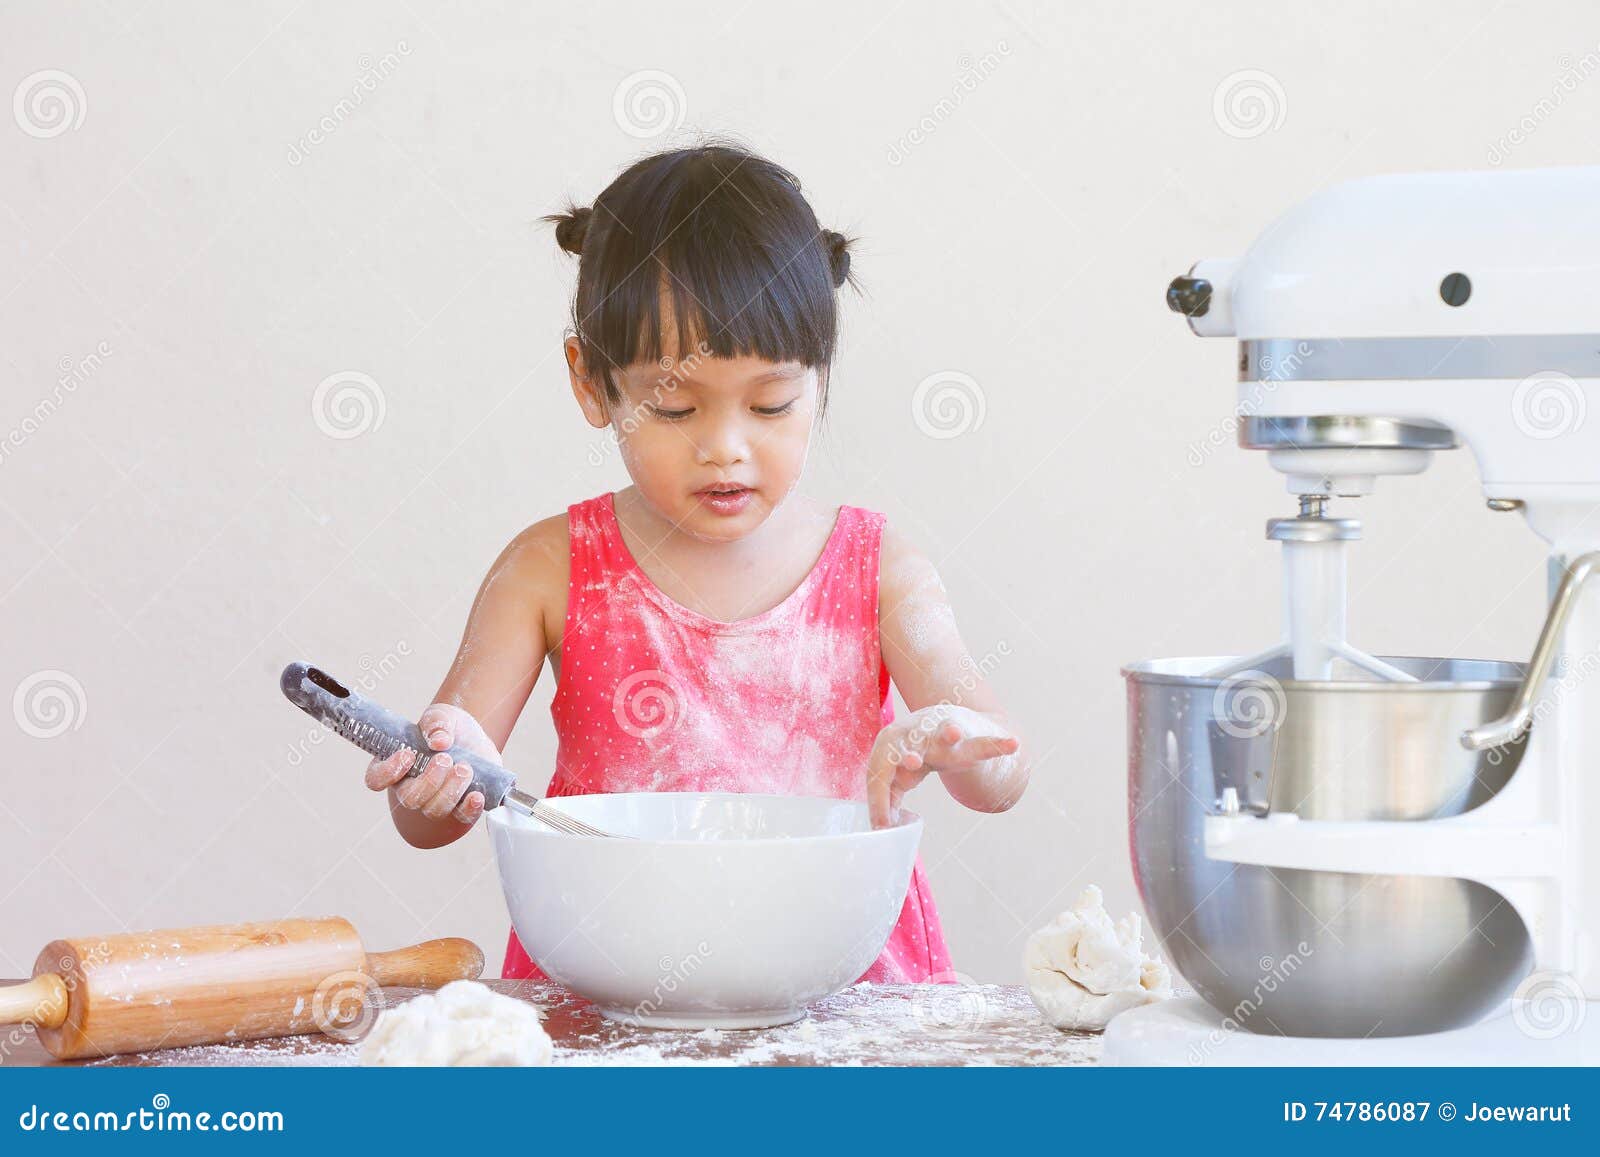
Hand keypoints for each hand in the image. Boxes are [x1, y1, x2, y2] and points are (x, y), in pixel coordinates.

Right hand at [364, 703, 500, 827]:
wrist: (475, 738)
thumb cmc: (449, 728)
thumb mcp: (441, 715)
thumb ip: (436, 723)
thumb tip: (439, 741)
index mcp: (395, 765)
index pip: (376, 779)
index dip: (388, 772)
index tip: (408, 755)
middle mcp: (411, 787)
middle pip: (410, 799)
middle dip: (429, 781)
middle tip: (445, 759)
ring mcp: (435, 800)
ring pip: (434, 810)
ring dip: (450, 791)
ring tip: (465, 768)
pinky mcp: (460, 806)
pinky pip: (461, 817)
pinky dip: (469, 809)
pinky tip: (477, 795)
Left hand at [866, 705, 1020, 828]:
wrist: (952, 726)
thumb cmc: (921, 755)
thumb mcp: (902, 775)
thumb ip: (890, 797)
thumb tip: (880, 829)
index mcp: (895, 744)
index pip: (882, 770)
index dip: (881, 797)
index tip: (882, 824)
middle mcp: (918, 735)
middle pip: (912, 744)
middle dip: (911, 753)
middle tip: (912, 761)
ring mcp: (944, 732)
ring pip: (947, 731)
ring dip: (950, 732)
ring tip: (954, 732)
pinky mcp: (971, 735)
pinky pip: (985, 742)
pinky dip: (998, 744)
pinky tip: (1012, 743)